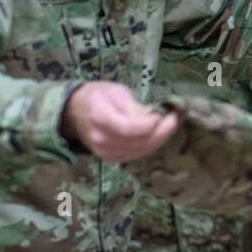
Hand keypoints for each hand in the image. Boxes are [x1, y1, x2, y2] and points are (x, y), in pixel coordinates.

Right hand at [61, 81, 180, 162]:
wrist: (75, 112)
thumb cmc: (97, 96)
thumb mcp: (116, 92)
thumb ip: (133, 106)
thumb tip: (153, 119)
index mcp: (100, 118)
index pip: (130, 128)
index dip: (151, 124)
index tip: (166, 114)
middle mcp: (101, 140)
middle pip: (140, 143)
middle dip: (164, 132)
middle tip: (177, 117)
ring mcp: (105, 152)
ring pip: (142, 151)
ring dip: (160, 139)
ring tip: (171, 124)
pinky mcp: (110, 159)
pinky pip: (137, 155)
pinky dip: (150, 145)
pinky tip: (158, 133)